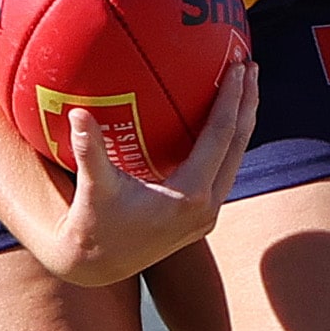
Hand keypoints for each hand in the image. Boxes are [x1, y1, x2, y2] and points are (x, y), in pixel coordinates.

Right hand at [28, 58, 259, 287]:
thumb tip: (78, 113)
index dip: (230, 99)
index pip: (220, 136)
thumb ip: (88, 150)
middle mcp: (207, 207)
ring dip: (241, 122)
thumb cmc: (93, 224)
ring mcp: (208, 215)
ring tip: (245, 87)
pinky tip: (221, 120)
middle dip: (247, 103)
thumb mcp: (94, 186)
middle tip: (251, 64)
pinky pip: (223, 171)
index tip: (238, 66)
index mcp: (189, 195)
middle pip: (238, 144)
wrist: (98, 266)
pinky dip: (226, 143)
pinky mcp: (202, 218)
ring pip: (235, 159)